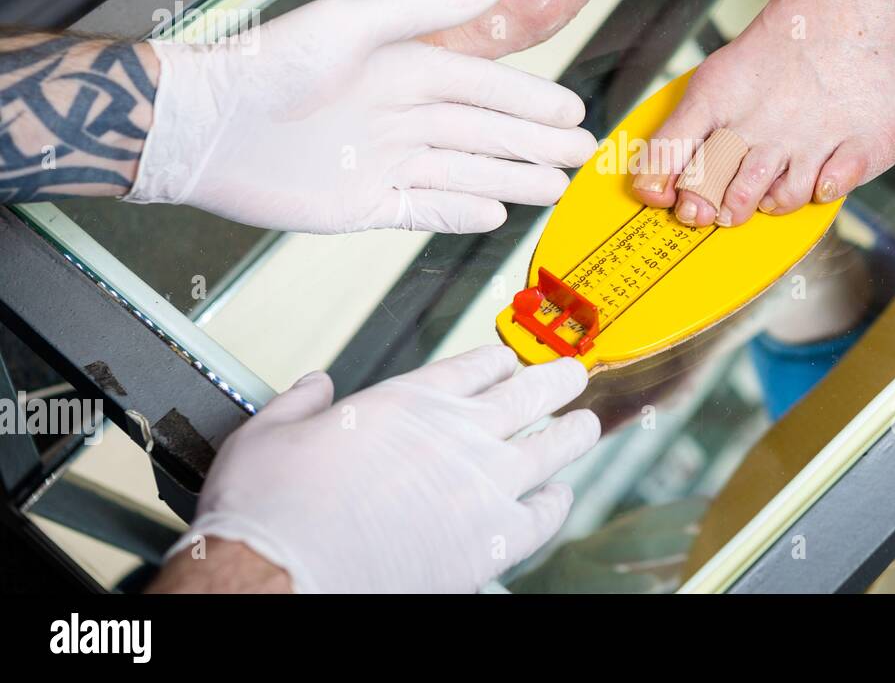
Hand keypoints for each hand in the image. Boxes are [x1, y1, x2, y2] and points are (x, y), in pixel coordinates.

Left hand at [125, 0, 595, 232]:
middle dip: (534, 143)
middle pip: (483, 133)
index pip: (483, 85)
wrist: (204, 127)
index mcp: (403, 69)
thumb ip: (425, 10)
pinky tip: (495, 213)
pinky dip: (458, 213)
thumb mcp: (352, 23)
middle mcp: (400, 116)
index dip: (529, 99)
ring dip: (510, 179)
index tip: (572, 108)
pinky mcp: (361, 204)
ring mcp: (383, 162)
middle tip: (582, 153)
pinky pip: (423, 209)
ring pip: (463, 172)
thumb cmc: (270, 63)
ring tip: (554, 187)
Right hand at [178, 346, 600, 592]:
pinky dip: (557, 502)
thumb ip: (299, 403)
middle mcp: (460, 432)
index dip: (500, 359)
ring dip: (574, 431)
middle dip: (557, 378)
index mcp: (411, 398)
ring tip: (585, 425)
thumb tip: (313, 387)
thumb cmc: (272, 512)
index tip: (510, 359)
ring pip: (554, 445)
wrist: (285, 577)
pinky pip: (546, 514)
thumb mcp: (268, 432)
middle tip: (572, 374)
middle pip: (532, 391)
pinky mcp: (494, 540)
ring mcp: (486, 485)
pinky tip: (559, 497)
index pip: (477, 364)